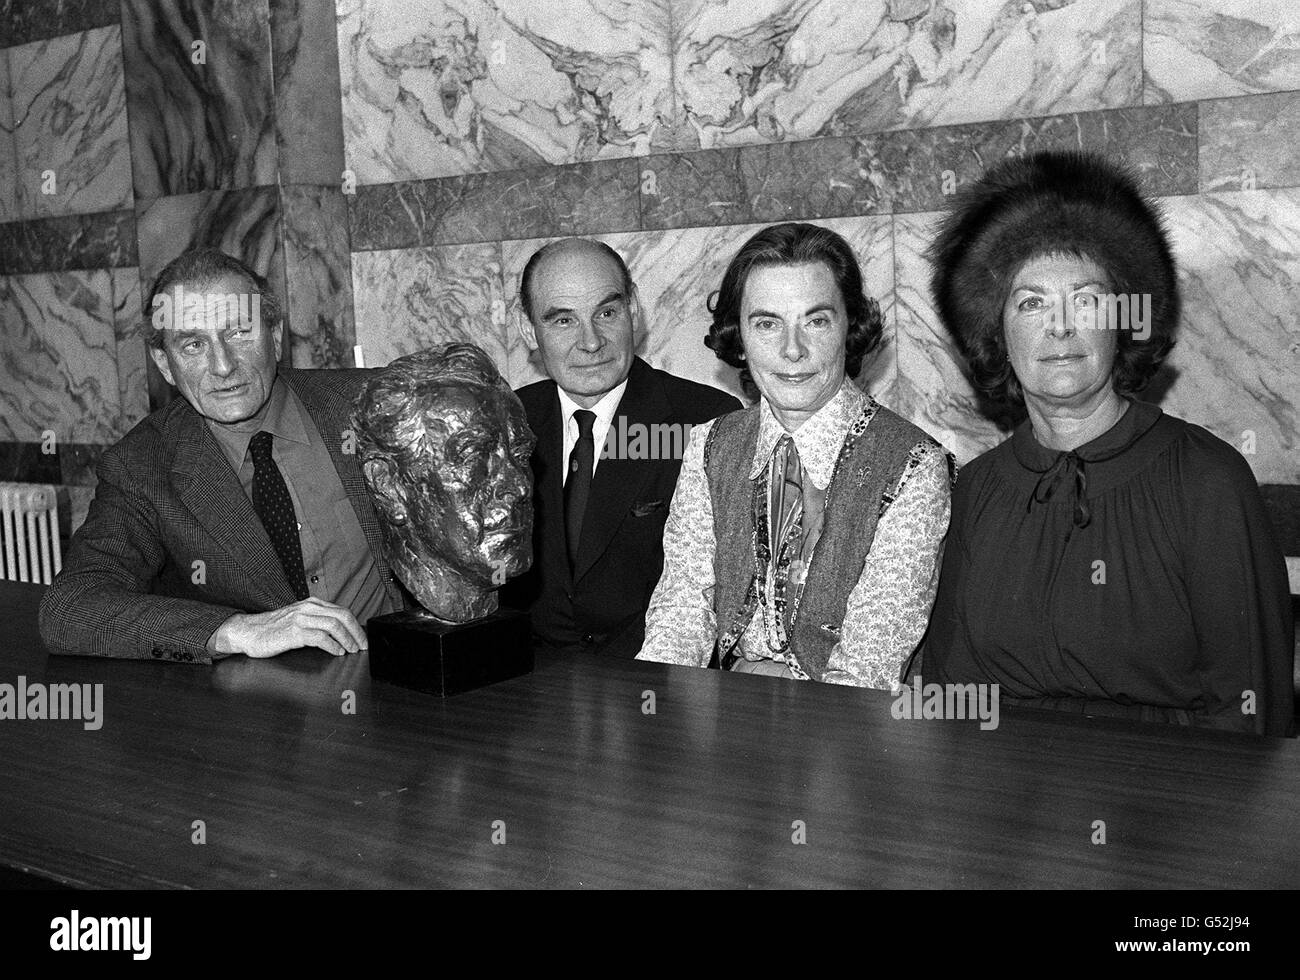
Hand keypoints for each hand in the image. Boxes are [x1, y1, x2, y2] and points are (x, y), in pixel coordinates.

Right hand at [208, 598, 367, 657]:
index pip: (343, 611)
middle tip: (363, 646)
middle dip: (357, 632)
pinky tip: (337, 652)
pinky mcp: (293, 632)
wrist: (248, 631)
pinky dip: (333, 645)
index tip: (363, 638)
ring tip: (352, 650)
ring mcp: (301, 619)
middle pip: (343, 616)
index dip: (356, 626)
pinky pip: (320, 637)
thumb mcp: (299, 618)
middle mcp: (308, 608)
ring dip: (348, 639)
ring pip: (334, 625)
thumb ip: (318, 621)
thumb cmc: (273, 628)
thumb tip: (341, 634)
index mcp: (312, 603)